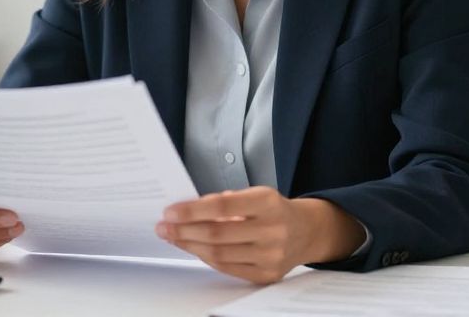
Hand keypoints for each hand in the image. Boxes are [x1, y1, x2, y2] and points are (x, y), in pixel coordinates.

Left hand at [155, 186, 365, 284]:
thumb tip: (186, 211)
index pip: (223, 206)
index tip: (170, 211)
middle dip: (184, 230)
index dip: (192, 209)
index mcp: (267, 203)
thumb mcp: (255, 194)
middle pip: (217, 233)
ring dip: (189, 245)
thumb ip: (224, 201)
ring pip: (219, 253)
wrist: (305, 232)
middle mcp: (272, 230)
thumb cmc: (272, 209)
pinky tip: (193, 248)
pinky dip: (206, 257)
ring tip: (173, 237)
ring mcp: (271, 255)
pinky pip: (227, 268)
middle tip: (163, 226)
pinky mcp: (266, 275)